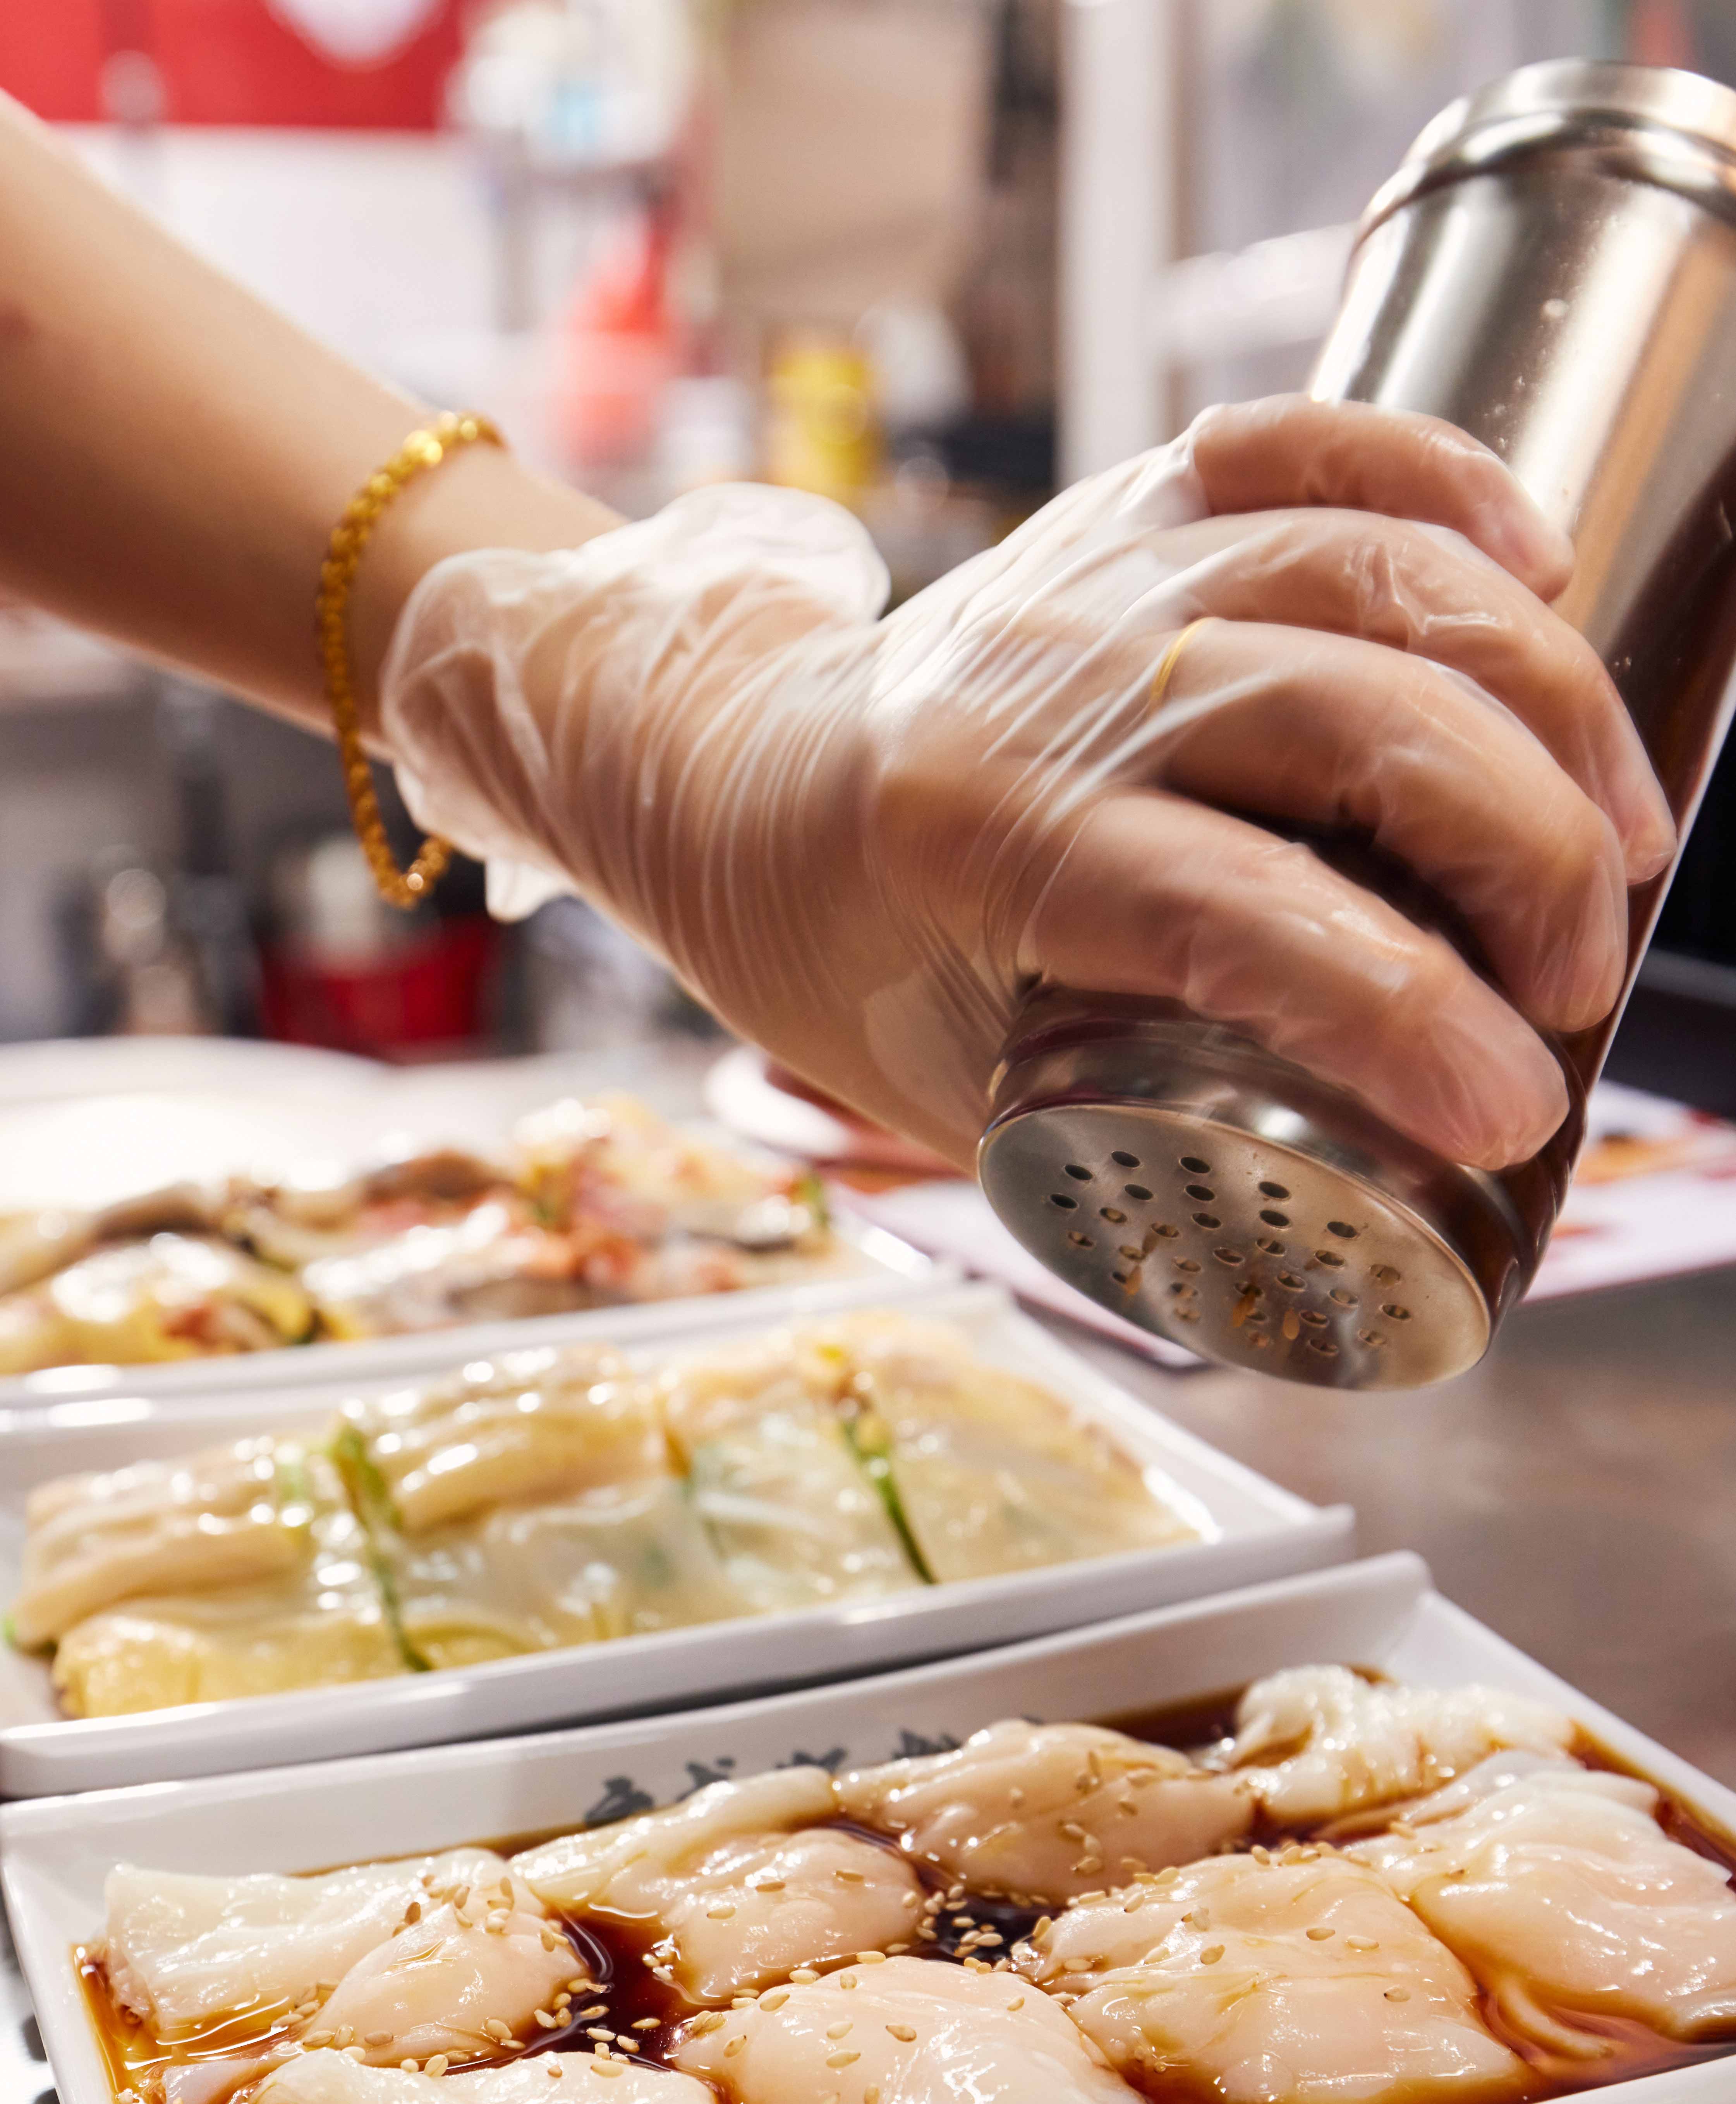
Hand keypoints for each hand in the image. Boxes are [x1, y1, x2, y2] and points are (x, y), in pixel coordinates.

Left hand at [382, 397, 1672, 1172]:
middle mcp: (1040, 677)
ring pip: (1368, 577)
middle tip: (1579, 977)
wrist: (720, 767)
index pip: (1233, 916)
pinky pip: (1307, 442)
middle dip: (1516, 855)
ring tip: (1615, 833)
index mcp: (972, 838)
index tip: (1511, 1110)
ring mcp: (1095, 566)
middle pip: (1344, 720)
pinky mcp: (1131, 501)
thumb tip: (1346, 1215)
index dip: (1400, 1018)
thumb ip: (1112, 1133)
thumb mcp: (938, 1079)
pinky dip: (1442, 482)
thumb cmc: (835, 950)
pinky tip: (1541, 568)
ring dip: (1536, 701)